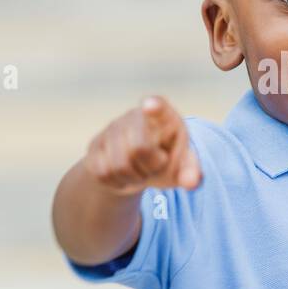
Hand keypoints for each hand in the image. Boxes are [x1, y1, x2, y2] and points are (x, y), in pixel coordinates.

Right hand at [82, 95, 201, 195]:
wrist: (136, 166)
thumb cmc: (165, 160)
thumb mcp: (182, 166)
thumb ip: (191, 172)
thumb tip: (193, 182)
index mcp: (164, 115)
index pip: (158, 106)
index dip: (154, 106)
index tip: (150, 106)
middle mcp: (135, 116)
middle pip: (139, 148)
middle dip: (150, 167)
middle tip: (157, 167)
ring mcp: (112, 128)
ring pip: (119, 165)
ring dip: (134, 178)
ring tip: (141, 172)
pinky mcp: (95, 145)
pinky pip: (103, 173)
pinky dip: (117, 182)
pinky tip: (125, 175)